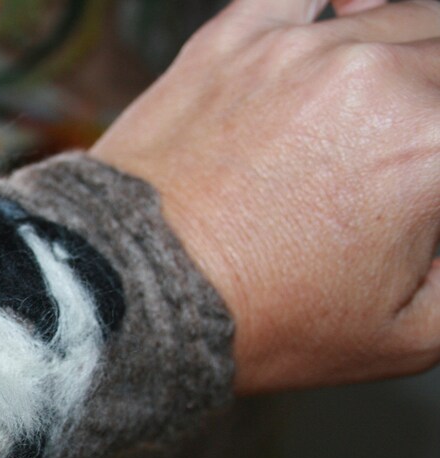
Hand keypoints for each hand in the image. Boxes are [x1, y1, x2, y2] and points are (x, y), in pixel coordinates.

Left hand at [91, 0, 439, 393]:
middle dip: (435, 110)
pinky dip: (340, 3)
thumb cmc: (255, 318)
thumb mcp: (406, 334)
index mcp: (433, 142)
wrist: (138, 292)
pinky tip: (347, 21)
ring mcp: (300, 49)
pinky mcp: (236, 38)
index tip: (424, 191)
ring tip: (384, 110)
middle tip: (406, 156)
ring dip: (411, 58)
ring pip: (400, 16)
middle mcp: (374, 76)